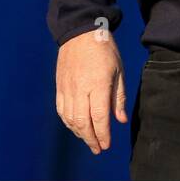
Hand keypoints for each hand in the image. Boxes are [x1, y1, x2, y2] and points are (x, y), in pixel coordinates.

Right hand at [56, 28, 127, 153]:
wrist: (80, 32)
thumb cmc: (104, 50)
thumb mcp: (119, 70)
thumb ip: (118, 97)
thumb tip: (120, 119)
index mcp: (97, 84)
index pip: (99, 117)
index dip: (103, 134)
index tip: (106, 145)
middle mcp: (80, 89)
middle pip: (82, 122)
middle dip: (91, 139)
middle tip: (98, 148)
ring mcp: (67, 89)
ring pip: (70, 119)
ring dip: (79, 133)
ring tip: (89, 140)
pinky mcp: (59, 87)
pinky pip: (61, 110)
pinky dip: (68, 122)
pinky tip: (76, 127)